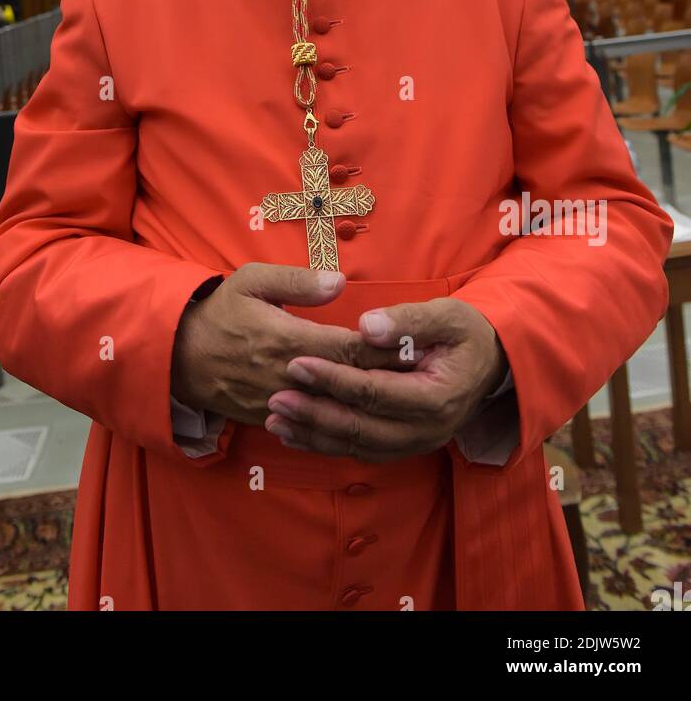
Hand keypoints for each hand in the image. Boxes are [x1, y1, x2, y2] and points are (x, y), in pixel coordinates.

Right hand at [170, 264, 404, 426]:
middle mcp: (288, 376)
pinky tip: (366, 422)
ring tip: (407, 404)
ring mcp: (279, 402)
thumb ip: (298, 281)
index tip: (419, 348)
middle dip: (388, 382)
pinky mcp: (269, 418)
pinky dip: (340, 424)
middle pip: (349, 383)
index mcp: (288, 338)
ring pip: (334, 410)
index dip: (386, 351)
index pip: (350, 349)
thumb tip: (340, 282)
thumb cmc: (219, 309)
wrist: (176, 354)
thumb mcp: (252, 280)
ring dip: (368, 407)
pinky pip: (311, 426)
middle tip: (428, 379)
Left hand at [265, 297, 507, 461]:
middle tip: (275, 398)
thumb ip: (407, 320)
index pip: (374, 391)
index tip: (297, 363)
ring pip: (357, 446)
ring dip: (314, 435)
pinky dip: (327, 444)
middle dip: (314, 413)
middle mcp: (427, 429)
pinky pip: (361, 450)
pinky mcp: (405, 446)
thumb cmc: (465, 331)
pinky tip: (297, 435)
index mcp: (437, 396)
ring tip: (275, 420)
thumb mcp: (446, 315)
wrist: (490, 361)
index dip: (333, 379)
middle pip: (361, 428)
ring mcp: (417, 443)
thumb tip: (366, 326)